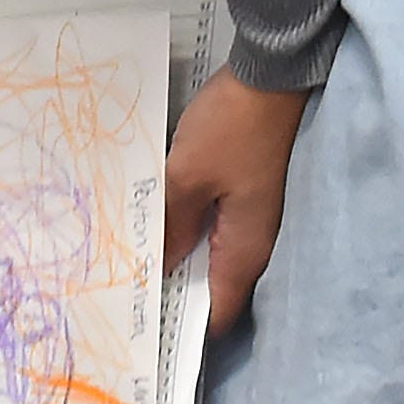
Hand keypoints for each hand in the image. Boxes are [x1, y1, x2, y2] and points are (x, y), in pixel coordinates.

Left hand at [162, 67, 309, 333]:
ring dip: (182, 257)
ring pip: (214, 254)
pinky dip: (193, 230)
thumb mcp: (187, 175)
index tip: (145, 325)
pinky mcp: (251, 195)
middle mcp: (258, 243)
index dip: (183, 325)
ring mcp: (257, 219)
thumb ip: (172, 223)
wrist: (275, 78)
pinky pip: (219, 226)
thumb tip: (161, 265)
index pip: (218, 313)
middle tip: (128, 292)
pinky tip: (163, 221)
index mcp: (246, 250)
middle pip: (215, 286)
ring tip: (136, 260)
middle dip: (176, 290)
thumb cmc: (233, 126)